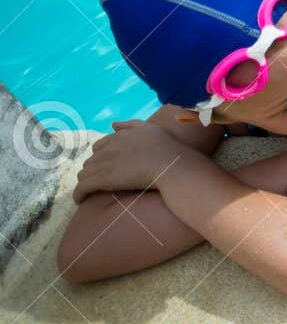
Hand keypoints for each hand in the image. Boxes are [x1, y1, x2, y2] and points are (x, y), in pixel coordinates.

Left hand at [72, 121, 189, 201]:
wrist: (171, 166)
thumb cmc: (167, 148)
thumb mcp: (150, 128)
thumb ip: (131, 124)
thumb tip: (113, 124)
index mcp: (119, 136)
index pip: (99, 146)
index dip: (101, 156)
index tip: (107, 166)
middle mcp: (109, 148)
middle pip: (91, 160)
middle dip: (93, 170)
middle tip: (101, 180)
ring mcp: (105, 164)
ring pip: (84, 173)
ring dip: (86, 181)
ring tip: (91, 190)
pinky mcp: (103, 179)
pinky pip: (83, 187)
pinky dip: (79, 193)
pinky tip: (80, 199)